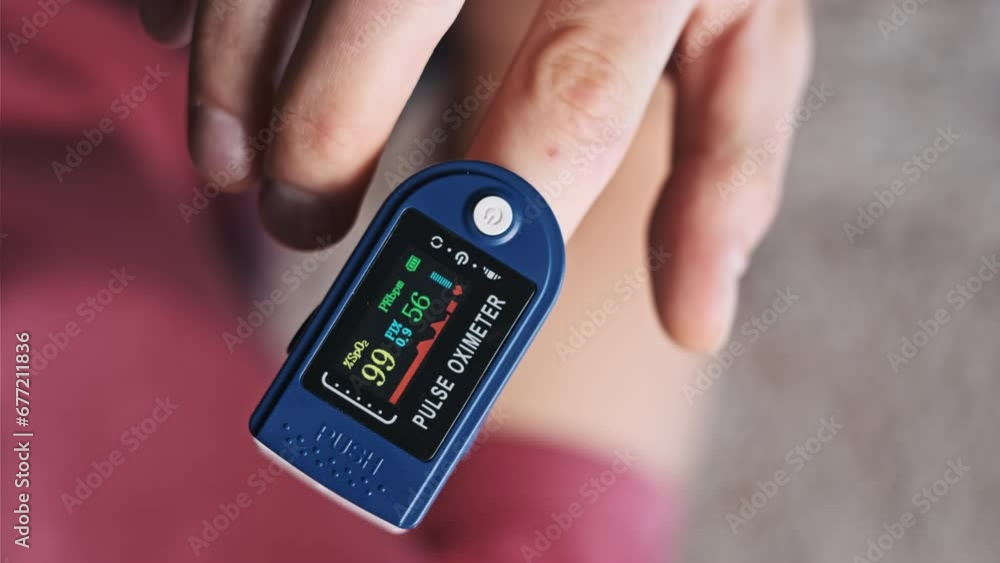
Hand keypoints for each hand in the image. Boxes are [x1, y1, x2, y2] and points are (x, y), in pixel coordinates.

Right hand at [139, 0, 811, 352]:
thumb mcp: (733, 41)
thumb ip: (724, 172)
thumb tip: (696, 323)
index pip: (572, 89)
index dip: (505, 201)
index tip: (450, 295)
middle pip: (392, 6)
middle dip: (325, 139)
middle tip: (307, 225)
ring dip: (233, 83)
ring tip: (237, 169)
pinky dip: (195, 10)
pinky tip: (193, 48)